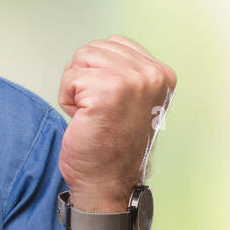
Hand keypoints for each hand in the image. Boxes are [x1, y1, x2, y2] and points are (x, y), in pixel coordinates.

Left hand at [57, 35, 175, 210]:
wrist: (107, 184)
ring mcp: (131, 81)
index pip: (114, 45)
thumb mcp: (135, 101)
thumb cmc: (114, 148)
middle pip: (95, 49)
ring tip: (92, 114)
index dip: (100, 73)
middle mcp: (152, 75)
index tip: (111, 104)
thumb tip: (102, 51)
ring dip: (76, 88)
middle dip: (86, 78)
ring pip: (81, 59)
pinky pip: (70, 78)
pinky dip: (68, 100)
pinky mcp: (107, 91)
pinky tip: (84, 120)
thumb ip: (127, 73)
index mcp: (162, 75)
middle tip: (98, 111)